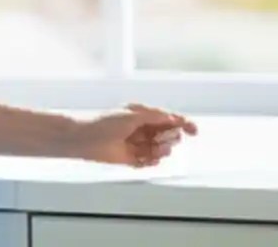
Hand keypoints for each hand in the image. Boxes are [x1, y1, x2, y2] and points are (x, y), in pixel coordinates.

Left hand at [65, 103, 198, 167]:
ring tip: (150, 150)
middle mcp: (143, 129)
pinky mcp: (133, 159)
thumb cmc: (104, 123)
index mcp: (143, 115)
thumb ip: (155, 116)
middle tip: (159, 139)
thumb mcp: (132, 115)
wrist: (83, 139)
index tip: (194, 132)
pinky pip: (150, 162)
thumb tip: (174, 118)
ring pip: (162, 150)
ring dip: (161, 151)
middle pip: (170, 135)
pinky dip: (151, 162)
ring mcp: (138, 144)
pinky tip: (144, 160)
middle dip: (169, 138)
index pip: (170, 119)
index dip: (184, 124)